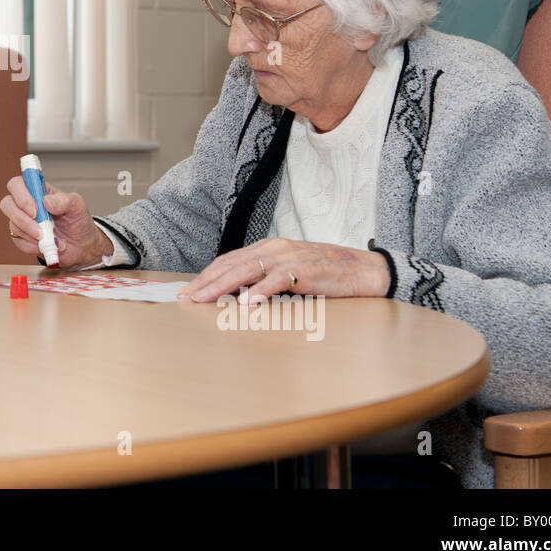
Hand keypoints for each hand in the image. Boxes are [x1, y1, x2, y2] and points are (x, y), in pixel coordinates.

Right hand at [0, 177, 110, 269]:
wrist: (80, 245)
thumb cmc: (77, 221)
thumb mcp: (77, 206)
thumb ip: (64, 200)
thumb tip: (46, 202)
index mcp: (37, 190)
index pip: (17, 184)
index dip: (21, 195)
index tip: (35, 210)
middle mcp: (25, 204)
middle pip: (7, 204)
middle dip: (22, 219)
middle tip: (40, 230)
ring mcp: (21, 221)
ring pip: (13, 225)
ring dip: (33, 235)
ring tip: (53, 238)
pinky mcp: (21, 238)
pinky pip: (20, 242)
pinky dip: (35, 246)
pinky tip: (48, 244)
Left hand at [177, 238, 390, 302]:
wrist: (362, 270)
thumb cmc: (323, 274)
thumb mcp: (288, 272)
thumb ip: (263, 278)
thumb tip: (236, 294)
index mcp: (267, 248)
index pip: (229, 260)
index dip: (207, 274)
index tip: (189, 290)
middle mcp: (274, 249)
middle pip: (232, 264)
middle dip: (207, 281)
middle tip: (188, 297)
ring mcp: (289, 258)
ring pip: (248, 270)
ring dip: (224, 285)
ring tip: (206, 298)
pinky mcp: (306, 271)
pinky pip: (279, 280)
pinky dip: (261, 290)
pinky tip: (247, 302)